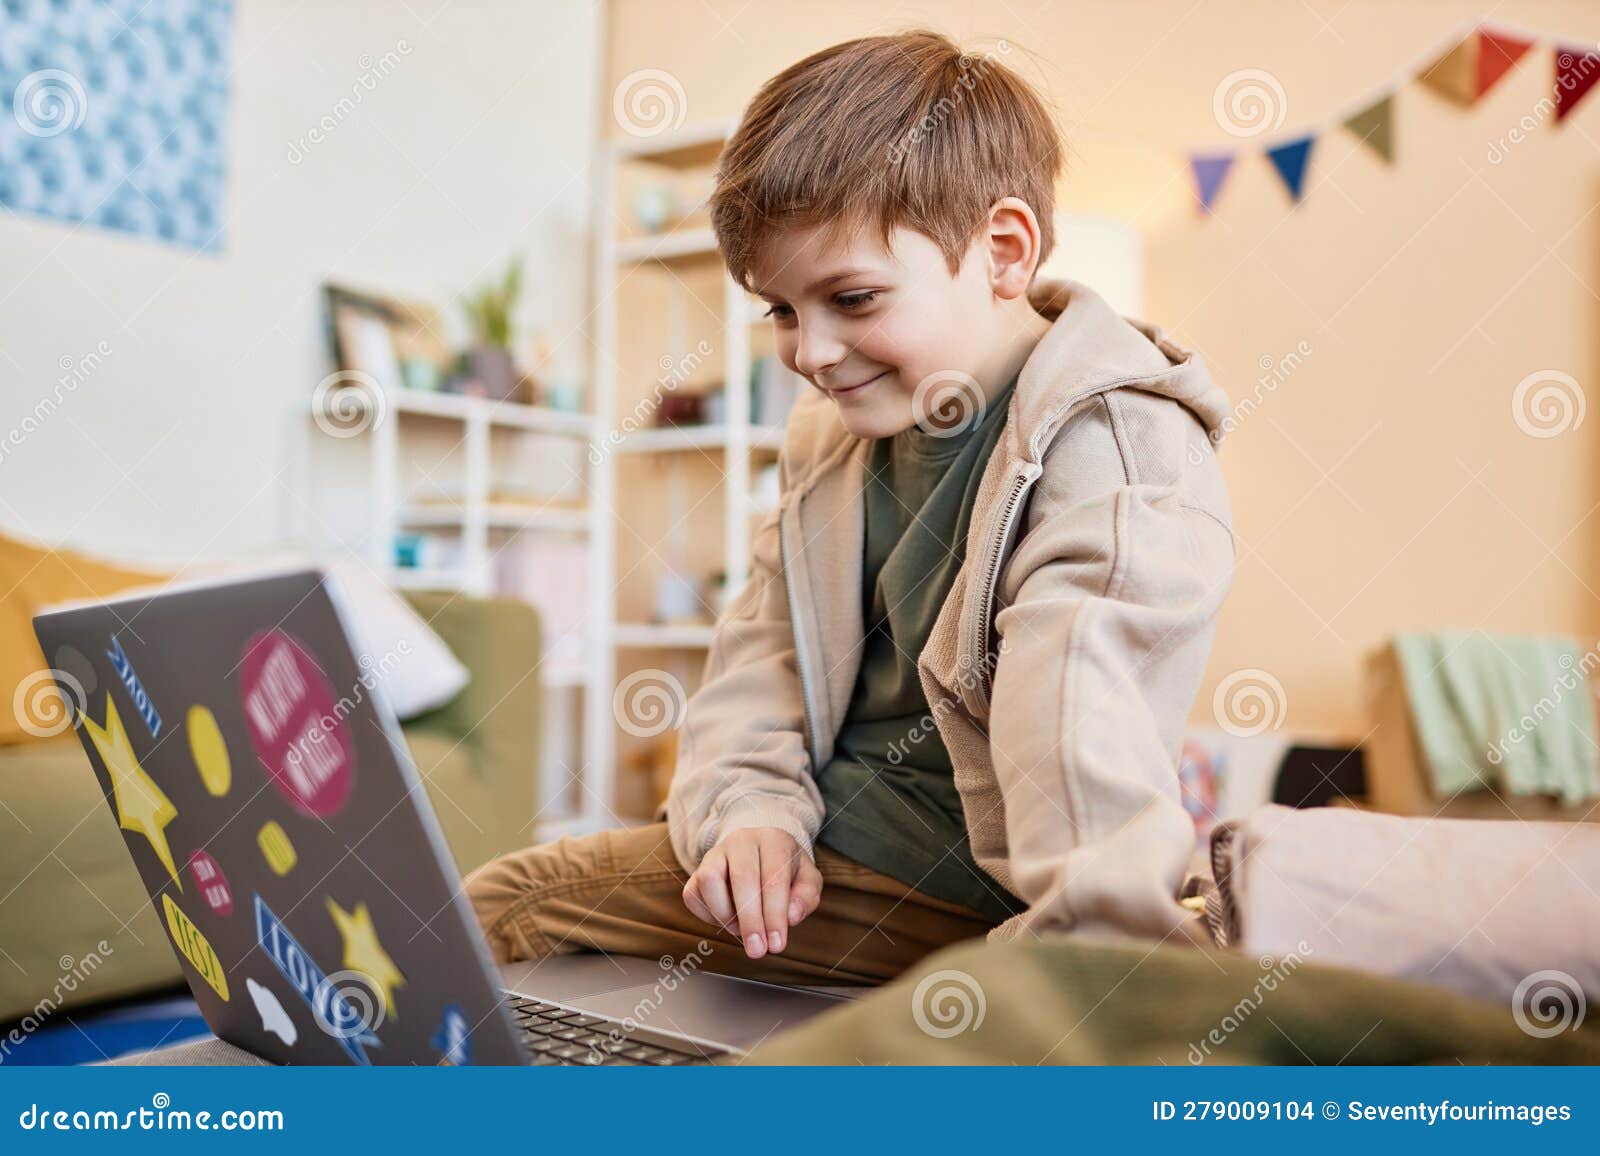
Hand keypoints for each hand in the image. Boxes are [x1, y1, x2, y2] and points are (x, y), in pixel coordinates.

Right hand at [681, 827, 822, 958]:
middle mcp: (742, 841)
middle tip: (757, 950)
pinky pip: (692, 895)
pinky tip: (728, 919)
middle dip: (750, 920)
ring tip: (741, 928)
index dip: (774, 915)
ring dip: (725, 914)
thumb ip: (806, 897)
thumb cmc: (786, 870)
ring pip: (709, 880)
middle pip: (742, 878)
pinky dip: (708, 916)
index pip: (774, 877)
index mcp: (773, 840)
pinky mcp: (697, 870)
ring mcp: (715, 853)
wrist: (761, 853)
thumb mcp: (807, 879)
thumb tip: (791, 916)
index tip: (776, 944)